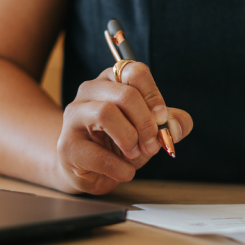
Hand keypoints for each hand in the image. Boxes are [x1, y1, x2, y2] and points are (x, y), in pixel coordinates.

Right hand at [55, 61, 192, 194]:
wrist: (89, 171)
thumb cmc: (120, 144)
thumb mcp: (150, 130)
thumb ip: (170, 123)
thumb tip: (177, 126)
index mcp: (111, 80)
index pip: (134, 71)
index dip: (154, 95)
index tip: (162, 118)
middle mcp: (90, 91)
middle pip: (125, 94)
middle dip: (146, 123)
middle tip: (152, 145)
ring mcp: (74, 116)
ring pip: (106, 112)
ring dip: (130, 139)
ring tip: (134, 155)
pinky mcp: (66, 145)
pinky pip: (97, 154)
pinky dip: (119, 167)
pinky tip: (125, 172)